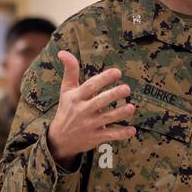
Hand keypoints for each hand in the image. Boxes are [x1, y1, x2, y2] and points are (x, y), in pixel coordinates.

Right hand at [46, 51, 136, 169]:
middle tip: (127, 88)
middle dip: (114, 95)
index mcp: (76, 97)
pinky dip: (121, 134)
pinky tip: (132, 130)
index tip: (117, 72)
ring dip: (120, 113)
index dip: (104, 79)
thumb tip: (63, 52)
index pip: (91, 86)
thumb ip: (70, 71)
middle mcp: (82, 110)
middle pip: (100, 101)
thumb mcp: (66, 90)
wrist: (59, 139)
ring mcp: (89, 125)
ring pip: (107, 118)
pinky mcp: (95, 137)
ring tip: (131, 107)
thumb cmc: (67, 109)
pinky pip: (110, 135)